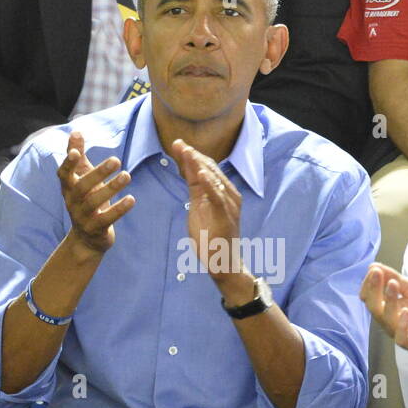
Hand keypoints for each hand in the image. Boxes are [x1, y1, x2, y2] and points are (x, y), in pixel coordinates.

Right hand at [58, 131, 133, 256]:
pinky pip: (106, 219)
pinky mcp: (95, 229)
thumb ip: (79, 157)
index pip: (64, 174)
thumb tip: (75, 131)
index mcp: (68, 188)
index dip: (68, 164)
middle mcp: (72, 202)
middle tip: (116, 159)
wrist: (87, 239)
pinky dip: (119, 209)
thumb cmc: (86, 201)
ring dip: (112, 188)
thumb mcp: (81, 179)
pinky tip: (131, 199)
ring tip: (127, 175)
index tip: (76, 152)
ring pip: (95, 202)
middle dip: (98, 173)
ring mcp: (82, 217)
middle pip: (82, 187)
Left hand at [173, 138, 241, 282]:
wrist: (224, 263)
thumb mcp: (198, 208)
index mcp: (221, 192)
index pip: (207, 168)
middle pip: (210, 169)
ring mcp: (229, 205)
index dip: (192, 156)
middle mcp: (228, 194)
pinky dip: (210, 184)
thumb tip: (188, 170)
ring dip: (200, 165)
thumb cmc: (212, 238)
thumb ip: (195, 189)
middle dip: (193, 156)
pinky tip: (201, 174)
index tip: (178, 145)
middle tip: (178, 144)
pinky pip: (218, 197)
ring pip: (215, 179)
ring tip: (187, 152)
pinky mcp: (226, 216)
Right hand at [361, 263, 407, 362]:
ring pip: (387, 320)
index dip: (369, 283)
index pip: (370, 297)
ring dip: (389, 300)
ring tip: (393, 284)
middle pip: (374, 307)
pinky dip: (402, 325)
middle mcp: (391, 321)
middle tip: (376, 273)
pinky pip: (402, 338)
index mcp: (388, 308)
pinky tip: (405, 311)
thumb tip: (373, 265)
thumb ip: (395, 278)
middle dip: (373, 289)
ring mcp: (401, 333)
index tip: (374, 269)